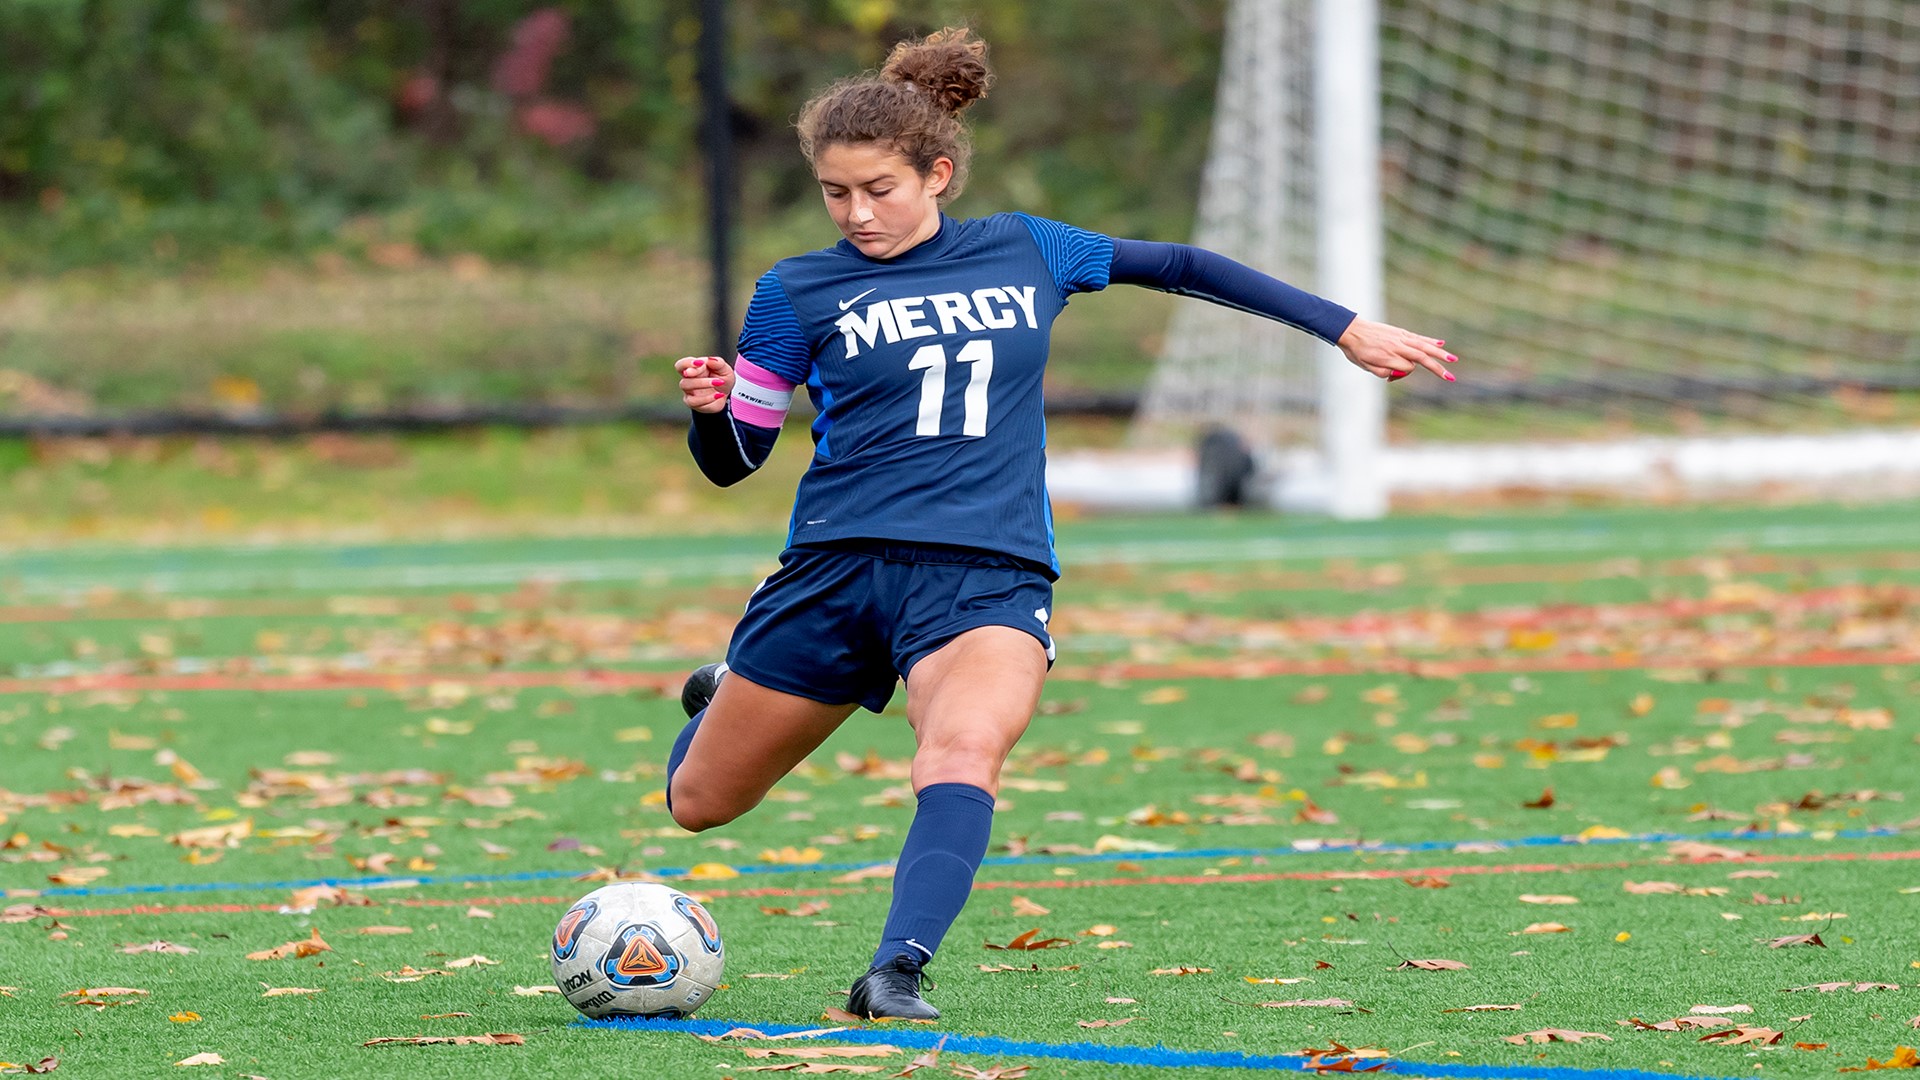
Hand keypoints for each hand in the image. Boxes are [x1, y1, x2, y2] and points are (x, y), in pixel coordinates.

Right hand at [677, 356, 734, 412]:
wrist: (725, 396)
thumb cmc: (722, 379)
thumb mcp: (725, 370)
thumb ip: (718, 363)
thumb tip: (710, 360)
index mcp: (693, 368)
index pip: (682, 364)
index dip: (688, 362)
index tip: (701, 362)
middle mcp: (687, 379)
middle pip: (683, 373)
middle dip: (694, 372)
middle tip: (706, 369)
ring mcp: (688, 391)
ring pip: (686, 385)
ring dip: (703, 383)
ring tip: (719, 382)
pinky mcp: (691, 402)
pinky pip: (693, 401)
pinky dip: (707, 398)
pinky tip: (718, 395)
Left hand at [1336, 319, 1456, 382]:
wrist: (1351, 330)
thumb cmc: (1356, 351)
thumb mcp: (1366, 367)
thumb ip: (1383, 372)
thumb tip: (1398, 373)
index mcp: (1388, 357)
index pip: (1406, 369)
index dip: (1403, 374)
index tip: (1393, 376)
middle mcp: (1397, 346)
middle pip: (1422, 358)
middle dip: (1437, 368)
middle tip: (1450, 377)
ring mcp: (1400, 337)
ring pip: (1424, 346)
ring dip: (1440, 354)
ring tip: (1453, 359)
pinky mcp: (1400, 332)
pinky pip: (1418, 337)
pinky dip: (1430, 340)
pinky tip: (1441, 343)